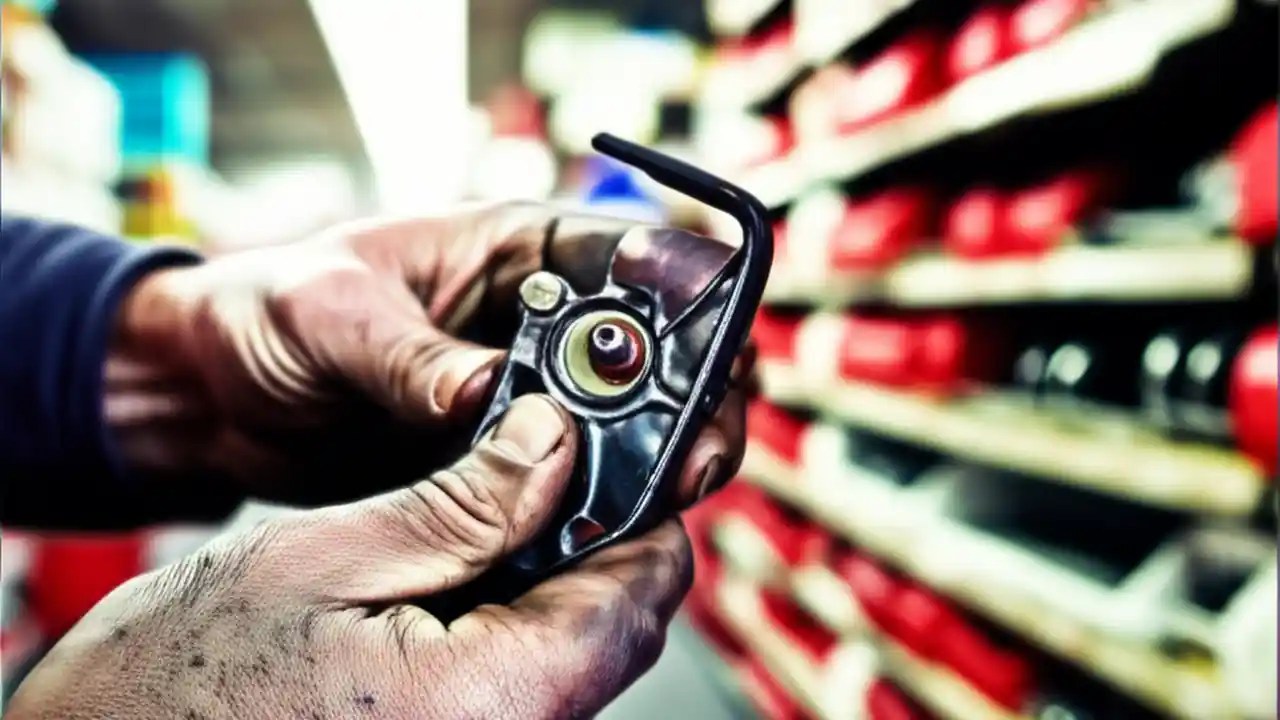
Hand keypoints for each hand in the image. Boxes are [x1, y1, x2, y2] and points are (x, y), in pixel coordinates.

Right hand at [8, 396, 692, 718]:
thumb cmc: (178, 682)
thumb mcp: (322, 557)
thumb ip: (460, 504)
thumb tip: (552, 441)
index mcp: (488, 699)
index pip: (636, 598)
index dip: (638, 513)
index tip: (615, 453)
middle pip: (612, 628)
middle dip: (587, 538)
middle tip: (533, 467)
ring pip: (572, 653)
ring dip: (544, 577)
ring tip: (477, 518)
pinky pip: (521, 682)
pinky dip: (507, 620)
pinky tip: (449, 579)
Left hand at [107, 202, 751, 515]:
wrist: (217, 395)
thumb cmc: (266, 311)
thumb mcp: (329, 311)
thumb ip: (409, 353)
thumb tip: (485, 391)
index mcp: (512, 250)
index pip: (630, 255)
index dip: (685, 293)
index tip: (711, 343)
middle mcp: (540, 320)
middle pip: (657, 347)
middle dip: (695, 390)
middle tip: (700, 444)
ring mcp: (530, 394)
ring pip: (633, 419)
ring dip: (665, 451)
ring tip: (675, 490)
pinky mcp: (508, 458)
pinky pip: (579, 477)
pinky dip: (605, 499)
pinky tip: (615, 523)